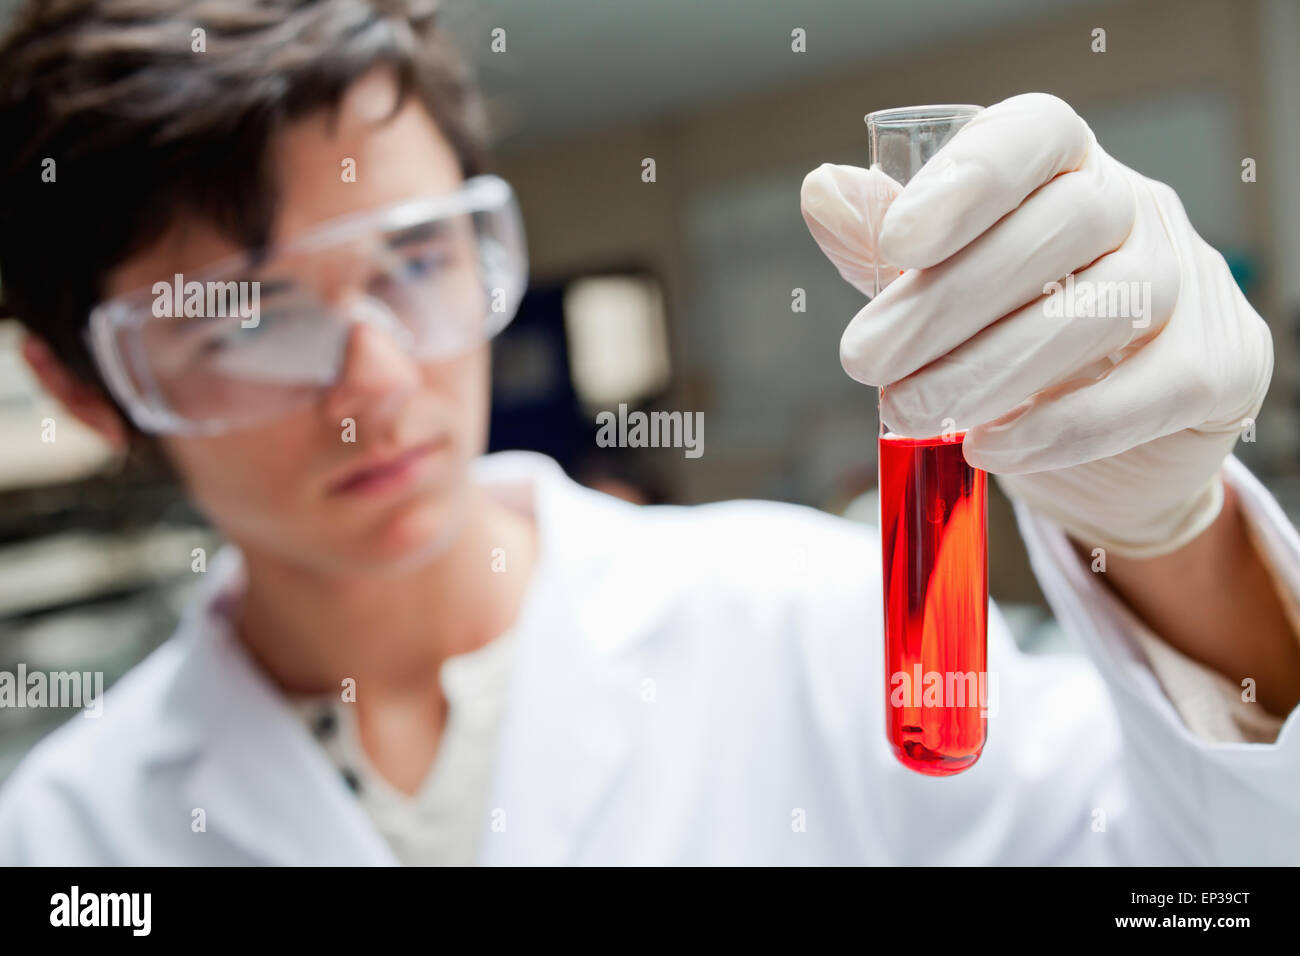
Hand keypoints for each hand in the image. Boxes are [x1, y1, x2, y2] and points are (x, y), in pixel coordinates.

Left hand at [801, 92, 1271, 557]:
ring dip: (991, 367)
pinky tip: (989, 447)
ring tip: (908, 413)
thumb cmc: (1015, 347)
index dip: (969, 179)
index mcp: (1064, 170)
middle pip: (1065, 224)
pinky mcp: (1221, 366)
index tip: (896, 242)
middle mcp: (1138, 210)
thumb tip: (823, 190)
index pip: (1036, 134)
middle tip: (864, 362)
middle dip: (949, 299)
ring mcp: (1191, 283)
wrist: (1106, 449)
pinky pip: (1149, 390)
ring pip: (1105, 306)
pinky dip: (1061, 426)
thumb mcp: (940, 293)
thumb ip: (887, 247)